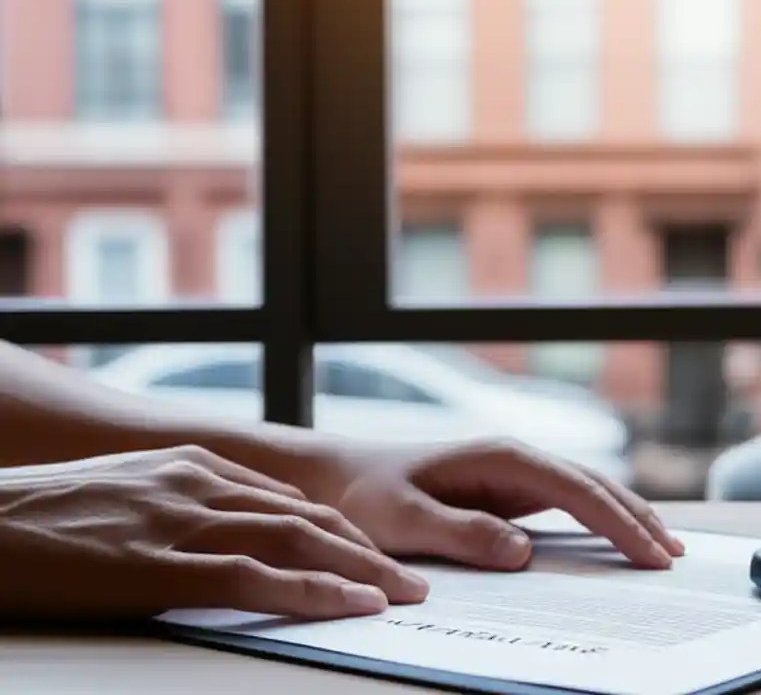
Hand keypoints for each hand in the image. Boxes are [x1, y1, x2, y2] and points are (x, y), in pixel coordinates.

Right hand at [0, 446, 426, 620]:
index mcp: (191, 465)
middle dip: (366, 550)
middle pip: (307, 517)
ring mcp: (179, 521)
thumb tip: (226, 533)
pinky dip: (312, 592)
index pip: (290, 499)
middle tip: (412, 578)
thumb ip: (179, 505)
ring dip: (358, 570)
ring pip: (295, 542)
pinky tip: (352, 605)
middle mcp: (197, 483)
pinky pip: (252, 578)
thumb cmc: (39, 517)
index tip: (375, 553)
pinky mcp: (156, 565)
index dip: (341, 531)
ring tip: (402, 595)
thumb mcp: (123, 495)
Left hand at [328, 440, 685, 570]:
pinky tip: (622, 539)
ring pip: (589, 492)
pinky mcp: (510, 492)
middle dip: (638, 519)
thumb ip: (460, 533)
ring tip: (666, 550)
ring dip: (628, 517)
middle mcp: (516, 459)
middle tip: (674, 558)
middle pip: (595, 485)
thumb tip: (523, 551)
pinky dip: (603, 521)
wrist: (338, 478)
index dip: (618, 522)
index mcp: (500, 456)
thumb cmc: (364, 495)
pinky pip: (569, 506)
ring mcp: (516, 474)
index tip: (650, 553)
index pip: (576, 490)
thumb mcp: (402, 519)